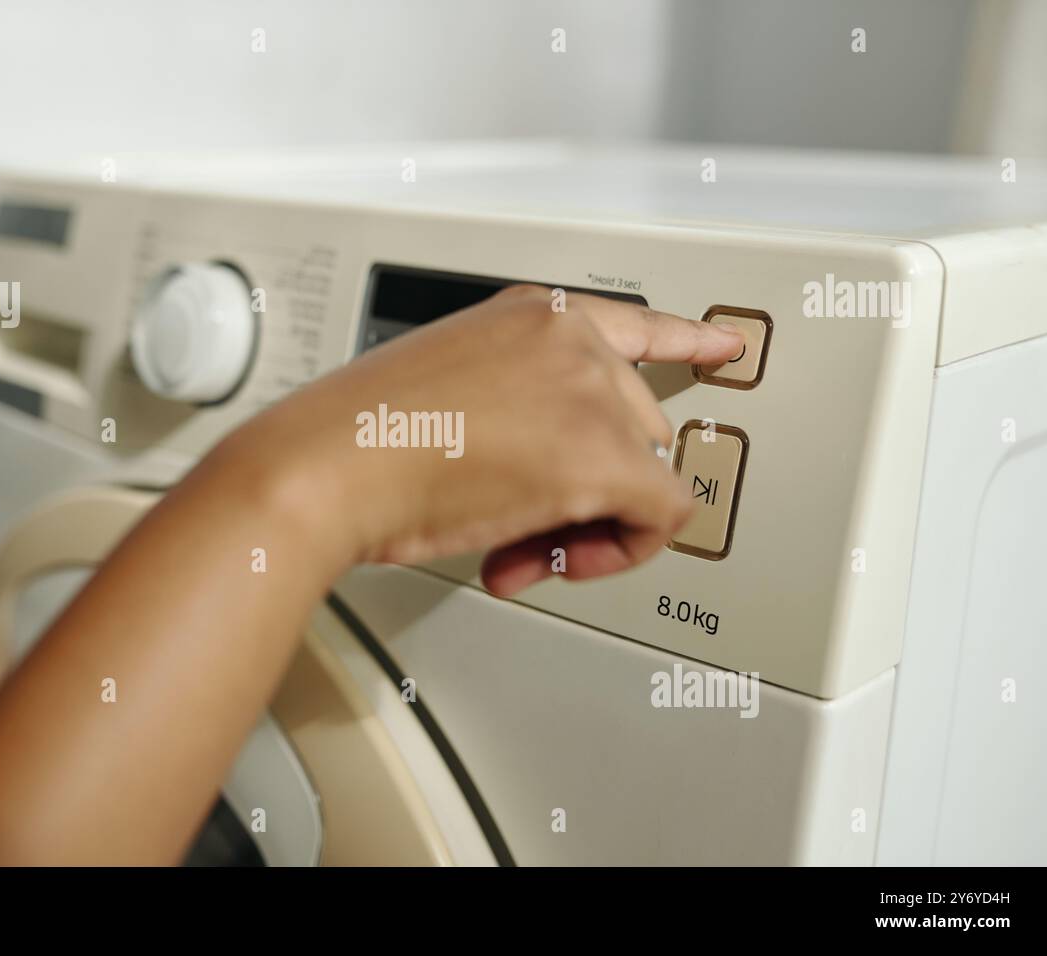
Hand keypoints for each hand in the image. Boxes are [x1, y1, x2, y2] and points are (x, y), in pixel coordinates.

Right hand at [221, 286, 744, 595]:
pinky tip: (558, 558)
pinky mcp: (601, 453)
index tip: (721, 347)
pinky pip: (659, 515)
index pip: (633, 323)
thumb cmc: (357, 440)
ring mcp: (588, 390)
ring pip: (645, 472)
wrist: (325, 466)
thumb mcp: (442, 391)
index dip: (686, 341)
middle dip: (593, 485)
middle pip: (637, 423)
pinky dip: (620, 551)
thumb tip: (541, 471)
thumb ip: (510, 408)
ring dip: (592, 524)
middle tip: (533, 527)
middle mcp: (569, 341)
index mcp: (529, 316)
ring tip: (526, 550)